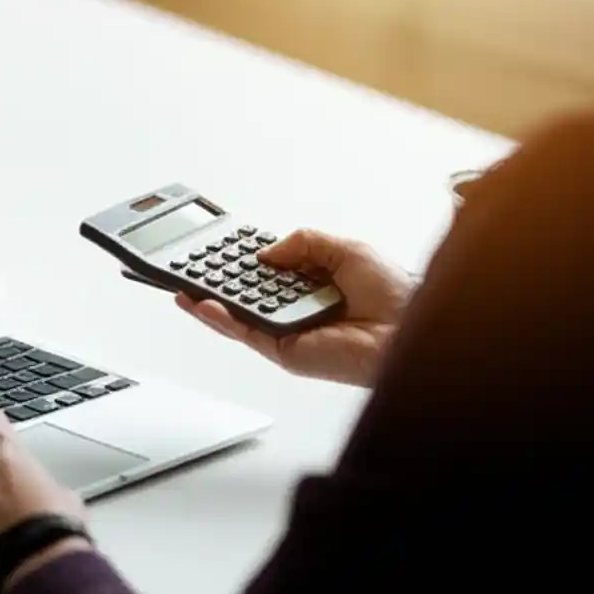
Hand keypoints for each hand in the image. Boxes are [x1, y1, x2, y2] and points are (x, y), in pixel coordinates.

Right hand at [178, 229, 412, 386]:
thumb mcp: (345, 248)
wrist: (408, 330)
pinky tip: (204, 305)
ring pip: (238, 316)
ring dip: (209, 301)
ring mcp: (288, 331)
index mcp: (313, 283)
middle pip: (246, 293)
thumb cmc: (395, 295)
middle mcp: (298, 308)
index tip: (218, 246)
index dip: (243, 258)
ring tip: (185, 284)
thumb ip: (303, 242)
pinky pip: (246, 333)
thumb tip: (264, 252)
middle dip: (218, 279)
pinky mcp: (284, 351)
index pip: (267, 270)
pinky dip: (221, 320)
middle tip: (191, 265)